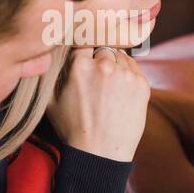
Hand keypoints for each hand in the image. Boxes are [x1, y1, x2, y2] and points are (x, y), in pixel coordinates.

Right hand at [46, 46, 150, 161]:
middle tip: (97, 74)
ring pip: (121, 56)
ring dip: (115, 64)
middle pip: (104, 47)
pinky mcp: (142, 85)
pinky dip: (128, 73)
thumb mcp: (51, 98)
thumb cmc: (73, 127)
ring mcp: (126, 75)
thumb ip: (53, 71)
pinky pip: (135, 68)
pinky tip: (120, 89)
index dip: (84, 47)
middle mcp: (105, 66)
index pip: (83, 40)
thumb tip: (51, 52)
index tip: (85, 53)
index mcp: (80, 66)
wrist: (100, 152)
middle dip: (100, 57)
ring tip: (108, 85)